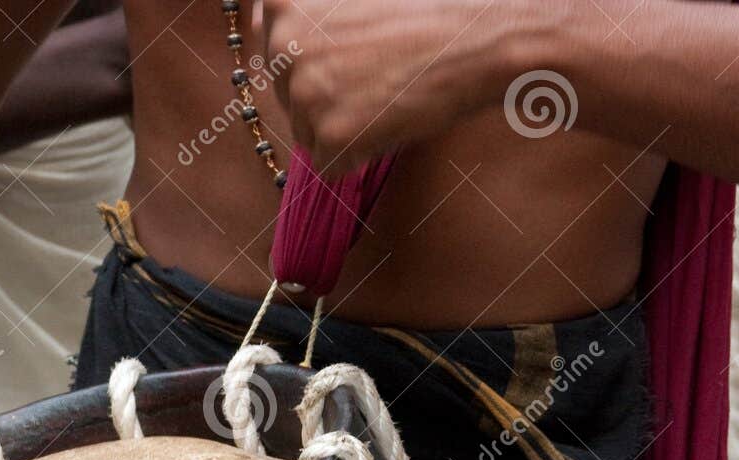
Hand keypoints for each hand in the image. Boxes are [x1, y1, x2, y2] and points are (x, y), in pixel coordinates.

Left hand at [262, 0, 536, 169]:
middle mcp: (282, 44)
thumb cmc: (427, 8)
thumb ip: (308, 10)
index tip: (347, 55)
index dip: (312, 58)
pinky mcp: (329, 134)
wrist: (480, 35)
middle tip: (377, 75)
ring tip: (387, 94)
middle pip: (287, 94)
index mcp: (284, 2)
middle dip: (325, 95)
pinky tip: (390, 122)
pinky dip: (359, 156)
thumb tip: (258, 21)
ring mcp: (304, 91)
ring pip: (305, 132)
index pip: (272, 47)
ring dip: (342, 126)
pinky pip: (330, 165)